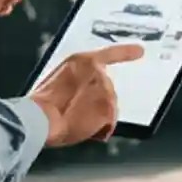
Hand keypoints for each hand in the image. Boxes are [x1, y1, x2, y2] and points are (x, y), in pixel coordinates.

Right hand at [29, 44, 144, 146]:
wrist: (42, 118)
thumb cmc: (44, 102)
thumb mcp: (60, 79)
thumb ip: (79, 80)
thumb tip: (85, 94)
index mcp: (82, 61)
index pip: (109, 54)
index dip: (126, 52)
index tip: (140, 51)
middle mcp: (98, 73)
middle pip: (106, 90)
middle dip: (94, 102)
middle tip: (74, 110)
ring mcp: (105, 91)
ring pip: (107, 108)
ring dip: (95, 116)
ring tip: (75, 119)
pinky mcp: (109, 109)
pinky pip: (109, 123)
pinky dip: (99, 130)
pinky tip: (83, 128)